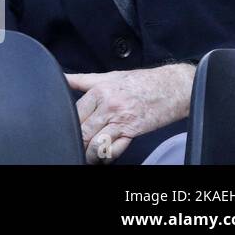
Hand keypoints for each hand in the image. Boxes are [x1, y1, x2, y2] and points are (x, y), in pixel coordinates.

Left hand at [65, 64, 194, 163]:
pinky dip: (106, 157)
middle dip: (77, 140)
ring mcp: (121, 120)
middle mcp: (108, 106)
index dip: (69, 123)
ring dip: (89, 153)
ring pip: (96, 143)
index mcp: (99, 91)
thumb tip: (63, 78)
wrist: (172, 87)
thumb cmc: (140, 81)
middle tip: (74, 145)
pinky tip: (102, 158)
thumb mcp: (108, 76)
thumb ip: (82, 80)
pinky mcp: (133, 132)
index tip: (65, 130)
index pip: (75, 112)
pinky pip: (115, 149)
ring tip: (86, 155)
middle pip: (83, 130)